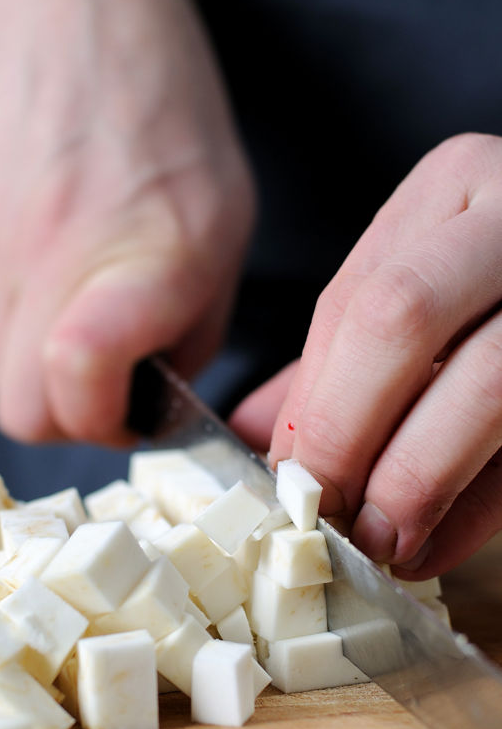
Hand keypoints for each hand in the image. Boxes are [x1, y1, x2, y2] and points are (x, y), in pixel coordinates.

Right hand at [0, 0, 252, 445]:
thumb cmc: (161, 98)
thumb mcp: (227, 215)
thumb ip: (196, 321)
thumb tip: (159, 395)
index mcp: (151, 255)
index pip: (78, 387)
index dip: (107, 420)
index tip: (137, 404)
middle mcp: (62, 260)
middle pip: (26, 413)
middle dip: (73, 413)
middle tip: (115, 375)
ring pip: (3, 370)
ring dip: (47, 365)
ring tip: (89, 298)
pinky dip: (24, 316)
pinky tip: (55, 257)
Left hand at [230, 133, 501, 577]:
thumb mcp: (426, 288)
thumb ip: (343, 355)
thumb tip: (251, 430)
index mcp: (455, 184)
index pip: (352, 299)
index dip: (310, 402)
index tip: (286, 478)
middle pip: (398, 321)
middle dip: (346, 434)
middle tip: (322, 516)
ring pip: (483, 384)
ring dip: (416, 480)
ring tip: (379, 543)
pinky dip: (480, 507)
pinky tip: (437, 544)